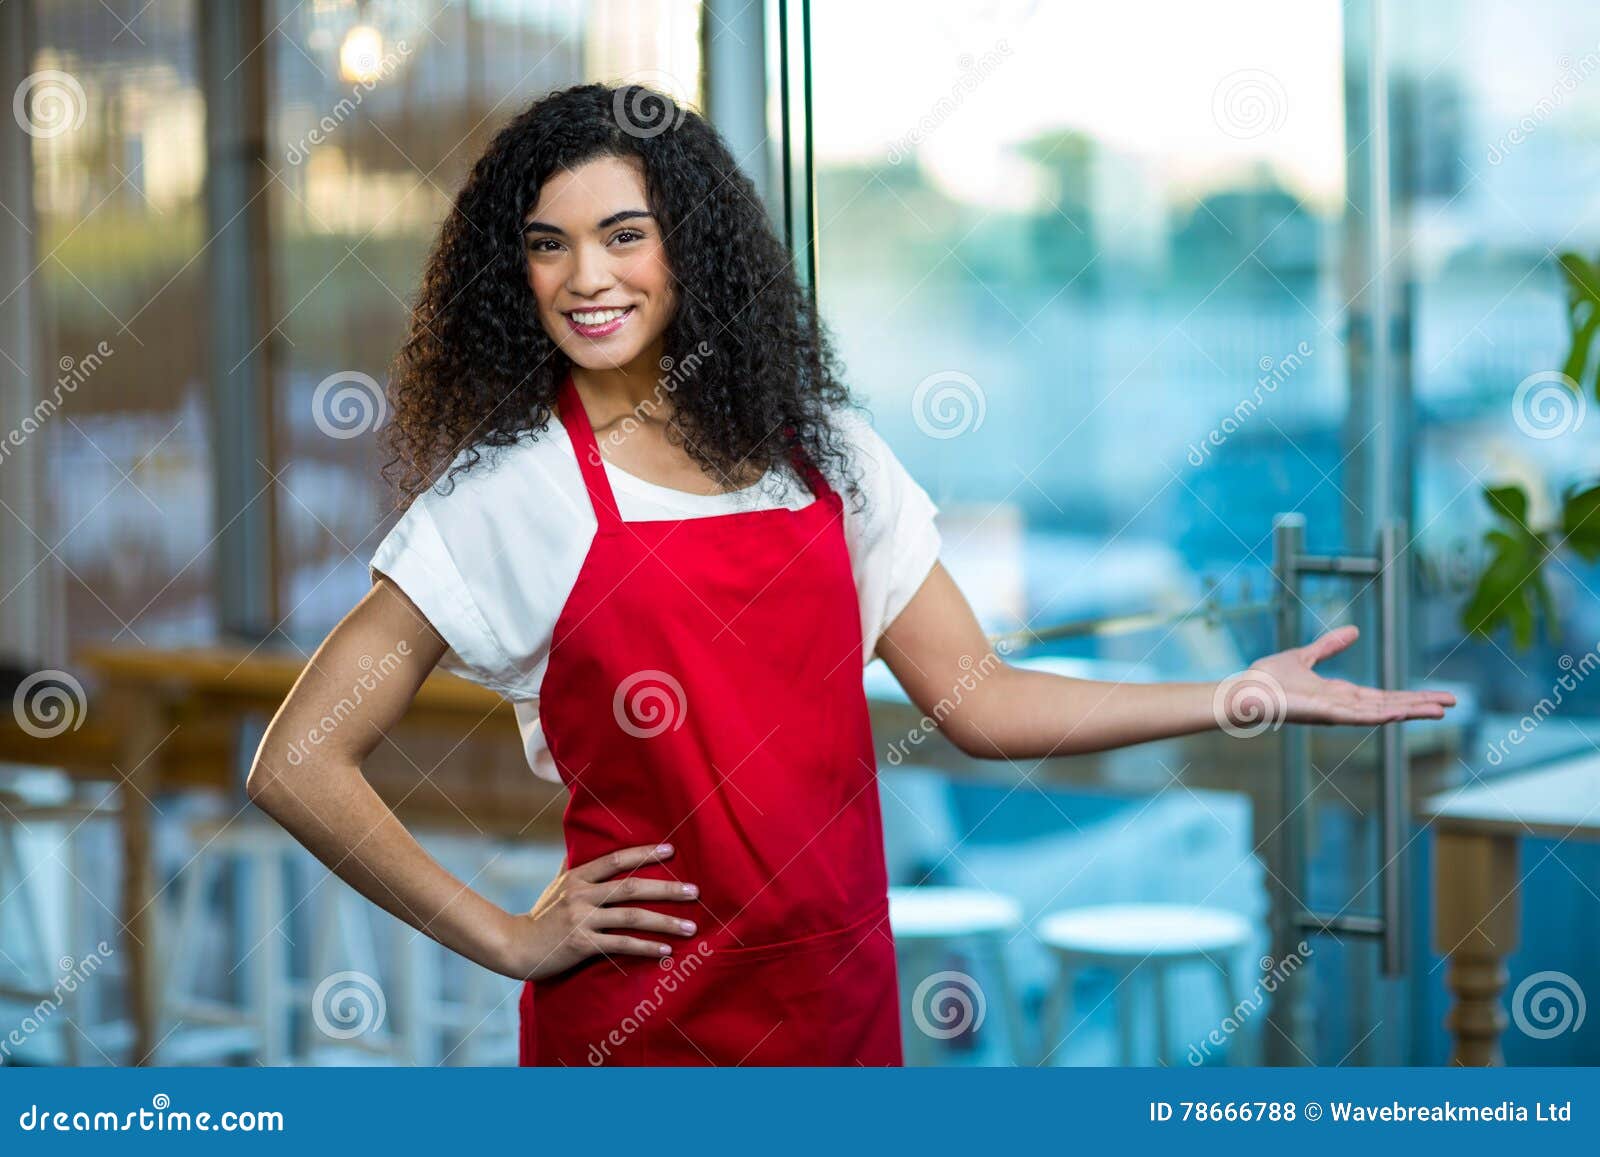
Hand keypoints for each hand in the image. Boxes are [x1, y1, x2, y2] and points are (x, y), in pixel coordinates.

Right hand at [491, 842, 699, 980]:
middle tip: (695, 892)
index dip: (644, 853)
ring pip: (631, 917)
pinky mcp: (582, 945)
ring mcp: (581, 920)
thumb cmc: (540, 915)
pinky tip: (666, 950)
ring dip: (664, 922)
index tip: (671, 850)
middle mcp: (581, 895)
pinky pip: (620, 945)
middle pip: (631, 887)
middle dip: (666, 889)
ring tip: (690, 927)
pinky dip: (645, 947)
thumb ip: (572, 866)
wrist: (515, 946)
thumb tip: (581, 843)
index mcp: (578, 877)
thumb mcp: (556, 886)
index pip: (616, 860)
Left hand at [1217, 625, 1456, 730]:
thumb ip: (1329, 646)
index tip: (1437, 697)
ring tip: (1440, 710)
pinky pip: (1357, 716)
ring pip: (1381, 712)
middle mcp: (1343, 706)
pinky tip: (1401, 713)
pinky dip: (1380, 715)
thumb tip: (1354, 631)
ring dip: (1409, 711)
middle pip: (1390, 705)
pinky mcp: (1324, 715)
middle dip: (1420, 705)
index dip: (1410, 697)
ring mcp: (1335, 712)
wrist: (1244, 692)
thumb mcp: (1305, 656)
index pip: (1383, 696)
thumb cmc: (1267, 679)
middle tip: (1452, 704)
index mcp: (1340, 693)